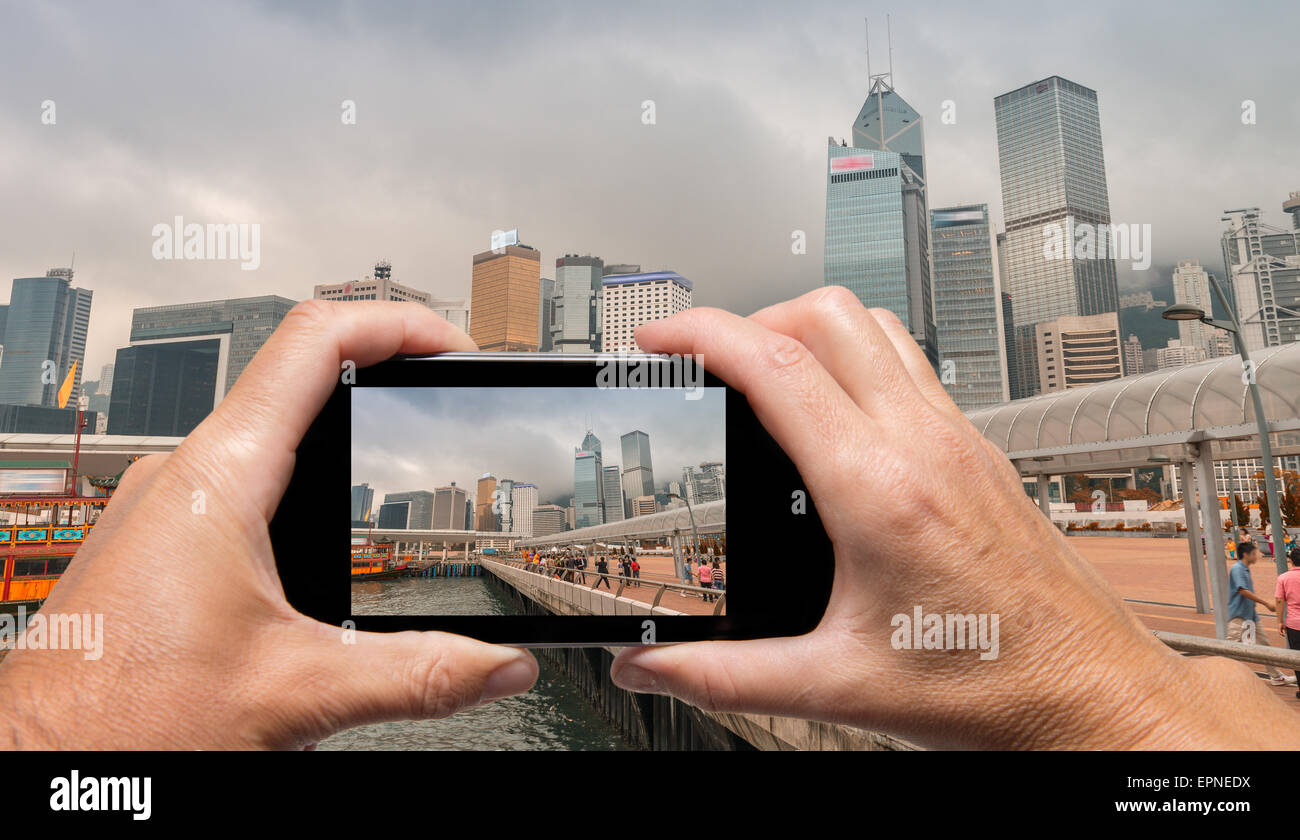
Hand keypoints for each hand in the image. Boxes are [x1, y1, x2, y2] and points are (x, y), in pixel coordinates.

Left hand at [0, 301, 537, 748]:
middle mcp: (183, 475)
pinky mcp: (156, 540)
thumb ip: (419, 675)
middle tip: (440, 393)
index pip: (315, 343)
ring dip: (339, 436)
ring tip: (397, 460)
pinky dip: (299, 486)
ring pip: (266, 433)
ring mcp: (163, 505)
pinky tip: (325, 541)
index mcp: (220, 479)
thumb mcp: (300, 693)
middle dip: (381, 377)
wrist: (39, 760)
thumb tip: (501, 663)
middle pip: (296, 377)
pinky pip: (237, 481)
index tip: (451, 346)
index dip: (396, 325)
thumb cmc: (122, 719)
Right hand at [610, 287, 1299, 749]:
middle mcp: (924, 445)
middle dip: (752, 318)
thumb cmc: (993, 683)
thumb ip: (725, 677)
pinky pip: (909, 365)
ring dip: (809, 330)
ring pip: (875, 327)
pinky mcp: (977, 449)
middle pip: (827, 316)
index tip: (662, 336)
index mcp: (880, 491)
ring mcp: (958, 439)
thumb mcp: (837, 687)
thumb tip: (653, 666)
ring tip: (765, 372)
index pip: (777, 367)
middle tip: (709, 360)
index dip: (703, 334)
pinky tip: (833, 417)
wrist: (1088, 691)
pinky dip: (855, 360)